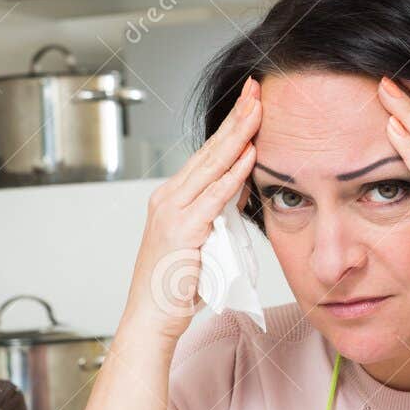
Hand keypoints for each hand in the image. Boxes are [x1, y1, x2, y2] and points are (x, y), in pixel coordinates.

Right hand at [119, 76, 259, 345]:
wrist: (151, 319)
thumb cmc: (175, 290)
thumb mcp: (201, 245)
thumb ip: (217, 218)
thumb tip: (239, 197)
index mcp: (171, 200)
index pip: (206, 156)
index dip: (229, 128)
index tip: (249, 105)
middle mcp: (167, 199)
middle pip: (209, 151)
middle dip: (235, 118)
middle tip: (257, 90)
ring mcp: (172, 212)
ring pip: (211, 165)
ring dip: (238, 135)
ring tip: (259, 110)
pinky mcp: (181, 229)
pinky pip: (213, 196)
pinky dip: (233, 173)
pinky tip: (249, 154)